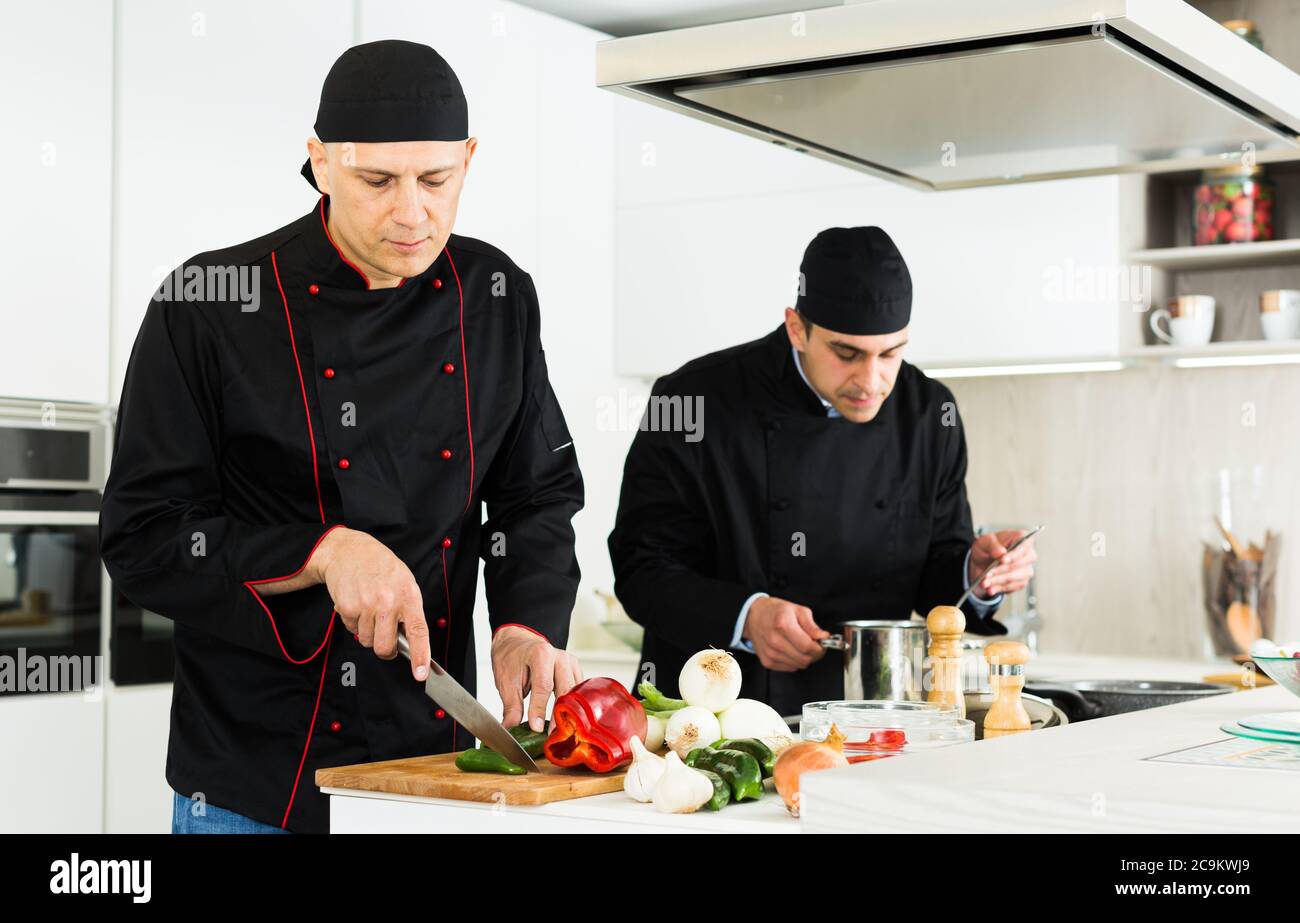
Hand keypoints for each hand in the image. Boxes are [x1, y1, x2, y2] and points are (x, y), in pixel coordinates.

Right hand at [310, 527, 429, 680]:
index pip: (418, 631)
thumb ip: (409, 611)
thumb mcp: (405, 583)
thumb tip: (411, 643)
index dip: (420, 656)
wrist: (349, 552)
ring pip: (367, 641)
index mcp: (409, 596)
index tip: (420, 674)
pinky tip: (357, 604)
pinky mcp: (347, 608)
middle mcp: (388, 602)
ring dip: (368, 632)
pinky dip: (354, 622)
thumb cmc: (381, 568)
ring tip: (369, 609)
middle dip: (385, 648)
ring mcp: (366, 606)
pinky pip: (352, 630)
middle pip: (385, 647)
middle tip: (385, 635)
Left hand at [491, 625, 583, 731]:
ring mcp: (571, 663)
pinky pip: (577, 691)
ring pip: (575, 692)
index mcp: (541, 654)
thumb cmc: (511, 658)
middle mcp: (560, 657)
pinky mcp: (575, 671)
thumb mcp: (505, 681)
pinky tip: (566, 720)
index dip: (540, 709)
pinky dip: (572, 706)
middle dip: (560, 715)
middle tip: (553, 736)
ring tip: (560, 732)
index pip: (543, 686)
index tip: (537, 728)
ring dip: (569, 712)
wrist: (517, 642)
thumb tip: (510, 728)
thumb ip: (511, 706)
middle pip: (565, 689)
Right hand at [743, 596, 828, 671]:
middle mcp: (775, 641)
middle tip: (812, 645)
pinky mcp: (767, 662)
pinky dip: (794, 661)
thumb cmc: (776, 612)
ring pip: (798, 665)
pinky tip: (790, 649)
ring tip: (800, 646)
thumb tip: (823, 637)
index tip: (821, 644)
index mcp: (783, 625)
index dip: (819, 648)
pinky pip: (790, 668)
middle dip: (813, 654)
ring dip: (803, 658)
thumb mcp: (798, 610)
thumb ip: (812, 625)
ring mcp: (770, 653)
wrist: (753, 617)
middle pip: (804, 659)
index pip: (808, 647)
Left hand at [968, 529, 1037, 597]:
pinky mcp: (1022, 582)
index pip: (1023, 546)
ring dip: (998, 581)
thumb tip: (1001, 553)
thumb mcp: (984, 541)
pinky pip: (1012, 587)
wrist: (981, 561)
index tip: (1003, 560)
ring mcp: (1027, 569)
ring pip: (1015, 578)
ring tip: (984, 583)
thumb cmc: (987, 547)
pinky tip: (990, 589)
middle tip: (987, 574)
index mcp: (1022, 538)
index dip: (1014, 555)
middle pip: (1019, 564)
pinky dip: (999, 588)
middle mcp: (1028, 554)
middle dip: (1001, 570)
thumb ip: (992, 545)